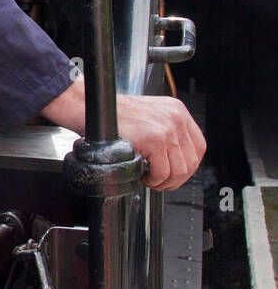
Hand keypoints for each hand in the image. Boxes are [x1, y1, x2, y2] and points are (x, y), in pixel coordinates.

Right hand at [42, 80, 205, 190]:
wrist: (90, 106)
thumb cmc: (113, 114)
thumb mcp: (149, 116)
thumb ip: (165, 130)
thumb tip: (176, 157)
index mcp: (177, 110)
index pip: (198, 146)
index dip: (188, 166)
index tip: (175, 174)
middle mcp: (176, 117)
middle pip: (191, 161)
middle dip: (176, 179)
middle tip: (159, 182)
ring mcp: (166, 128)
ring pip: (179, 170)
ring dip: (164, 182)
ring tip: (150, 180)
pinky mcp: (154, 139)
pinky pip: (162, 172)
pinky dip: (153, 180)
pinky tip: (142, 176)